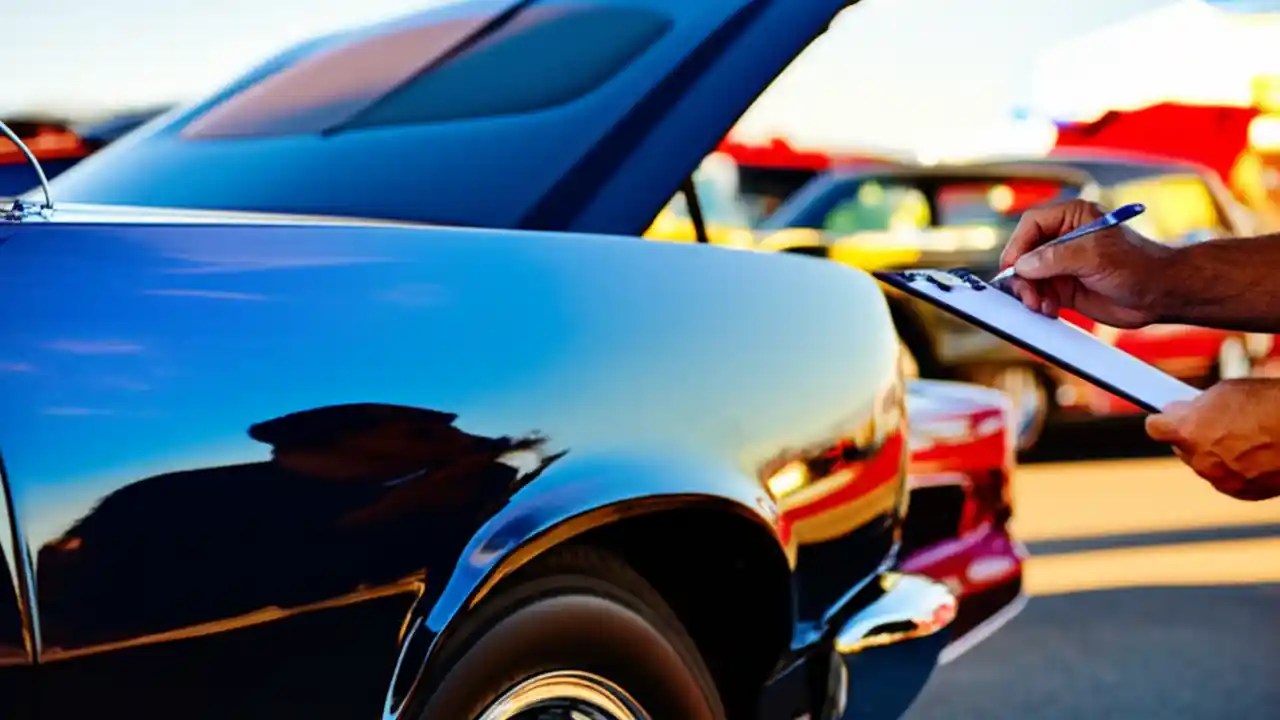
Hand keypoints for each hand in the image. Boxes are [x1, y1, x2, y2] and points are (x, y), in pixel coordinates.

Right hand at [999, 200, 1174, 327]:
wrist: (1159, 294)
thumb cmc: (1137, 265)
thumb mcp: (1093, 255)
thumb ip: (1054, 257)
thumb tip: (1022, 265)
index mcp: (1072, 217)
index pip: (1032, 225)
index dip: (1018, 245)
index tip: (1012, 266)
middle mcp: (1064, 239)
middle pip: (1025, 253)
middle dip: (1022, 275)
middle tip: (1026, 293)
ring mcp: (1063, 264)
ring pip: (1029, 276)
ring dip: (1030, 292)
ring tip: (1040, 305)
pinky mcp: (1065, 287)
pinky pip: (1040, 293)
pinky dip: (1039, 302)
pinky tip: (1049, 309)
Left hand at [1146, 379, 1279, 500]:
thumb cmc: (1268, 405)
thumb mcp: (1225, 392)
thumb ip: (1195, 406)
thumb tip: (1176, 412)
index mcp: (1186, 431)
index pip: (1155, 427)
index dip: (1164, 419)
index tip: (1169, 415)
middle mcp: (1198, 460)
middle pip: (1182, 447)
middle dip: (1194, 436)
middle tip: (1215, 423)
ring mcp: (1220, 479)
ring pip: (1207, 465)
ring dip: (1217, 454)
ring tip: (1245, 437)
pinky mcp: (1242, 493)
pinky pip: (1230, 480)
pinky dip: (1238, 469)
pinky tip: (1257, 454)